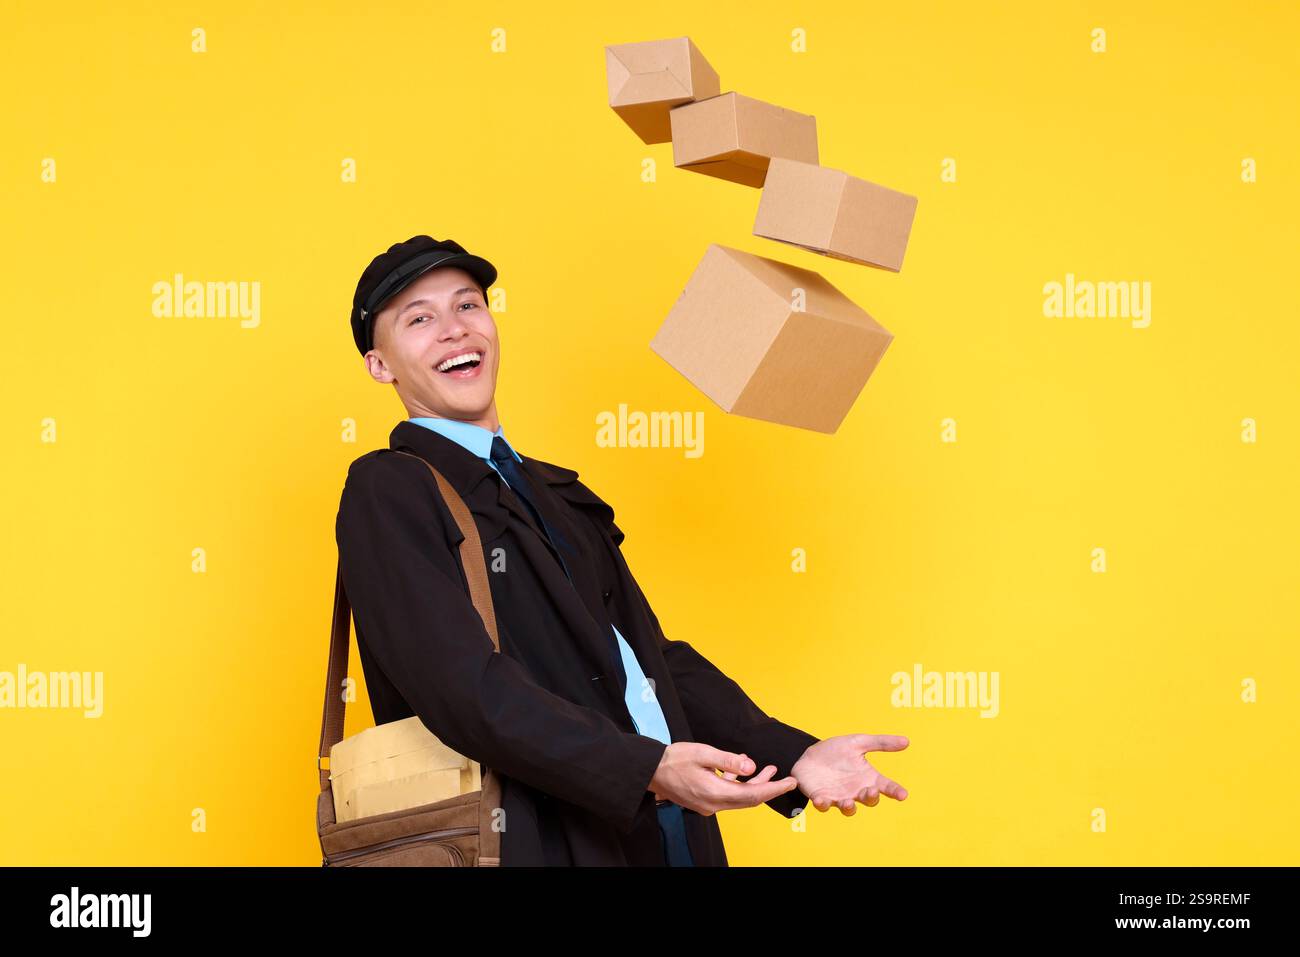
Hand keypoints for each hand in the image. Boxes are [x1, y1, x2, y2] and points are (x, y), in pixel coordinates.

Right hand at [649, 742, 798, 815]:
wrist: (650, 770)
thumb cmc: (674, 759)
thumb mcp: (703, 752)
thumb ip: (728, 760)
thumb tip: (750, 766)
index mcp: (715, 793)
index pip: (753, 795)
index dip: (774, 789)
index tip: (790, 783)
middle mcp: (713, 804)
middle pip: (749, 799)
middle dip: (769, 788)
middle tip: (786, 778)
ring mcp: (708, 805)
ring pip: (739, 797)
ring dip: (754, 785)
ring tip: (768, 769)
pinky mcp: (703, 801)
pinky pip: (727, 796)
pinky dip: (739, 785)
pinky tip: (742, 771)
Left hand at [789, 734, 909, 813]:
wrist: (809, 755)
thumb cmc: (836, 751)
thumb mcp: (858, 742)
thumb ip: (881, 743)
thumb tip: (906, 741)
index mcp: (867, 778)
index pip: (886, 786)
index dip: (895, 791)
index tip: (903, 794)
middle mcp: (856, 790)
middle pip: (869, 800)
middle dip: (871, 797)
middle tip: (872, 791)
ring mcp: (839, 796)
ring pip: (848, 808)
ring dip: (849, 807)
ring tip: (848, 802)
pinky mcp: (821, 798)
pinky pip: (823, 805)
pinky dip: (822, 804)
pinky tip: (821, 800)